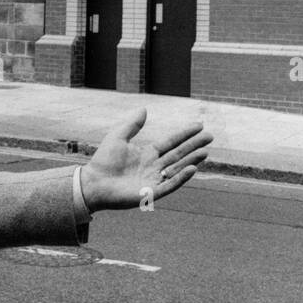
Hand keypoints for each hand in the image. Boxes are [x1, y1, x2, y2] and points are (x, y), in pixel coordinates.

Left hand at [79, 108, 212, 211]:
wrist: (93, 183)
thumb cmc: (103, 161)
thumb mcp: (118, 137)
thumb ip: (132, 125)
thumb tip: (145, 109)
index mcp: (148, 154)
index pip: (171, 142)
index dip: (185, 134)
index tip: (199, 126)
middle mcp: (154, 167)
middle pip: (179, 154)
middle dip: (194, 146)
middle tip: (210, 137)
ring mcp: (154, 180)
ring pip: (178, 169)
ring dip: (192, 161)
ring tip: (206, 152)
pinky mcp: (151, 193)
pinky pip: (170, 185)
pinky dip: (181, 178)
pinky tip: (192, 169)